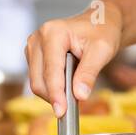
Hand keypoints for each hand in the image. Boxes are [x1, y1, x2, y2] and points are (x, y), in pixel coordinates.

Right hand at [24, 1, 123, 117]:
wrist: (99, 22)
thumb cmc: (102, 31)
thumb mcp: (102, 51)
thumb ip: (89, 73)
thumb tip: (79, 95)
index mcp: (53, 33)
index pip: (51, 71)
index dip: (56, 94)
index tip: (61, 112)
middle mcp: (38, 38)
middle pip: (39, 80)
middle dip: (55, 96)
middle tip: (74, 105)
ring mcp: (33, 47)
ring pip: (36, 82)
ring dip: (53, 93)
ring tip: (74, 88)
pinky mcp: (33, 55)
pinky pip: (38, 80)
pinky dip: (51, 88)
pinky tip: (66, 83)